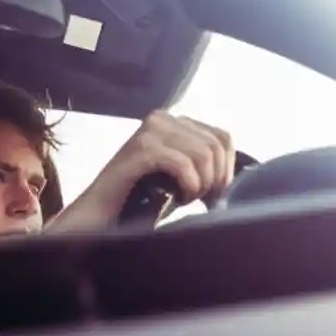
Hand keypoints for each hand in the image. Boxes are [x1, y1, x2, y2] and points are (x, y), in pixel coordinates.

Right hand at [45, 111, 233, 233]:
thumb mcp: (179, 175)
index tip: (214, 194)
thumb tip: (236, 173)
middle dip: (215, 180)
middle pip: (216, 145)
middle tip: (199, 201)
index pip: (223, 137)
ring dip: (201, 184)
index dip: (227, 170)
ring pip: (204, 154)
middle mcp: (162, 118)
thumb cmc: (140, 200)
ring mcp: (150, 130)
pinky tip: (177, 198)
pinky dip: (188, 185)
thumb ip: (203, 164)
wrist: (100, 217)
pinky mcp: (140, 148)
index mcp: (174, 121)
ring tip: (185, 199)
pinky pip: (183, 164)